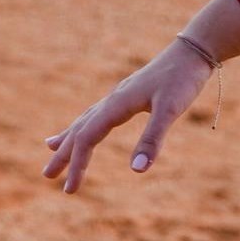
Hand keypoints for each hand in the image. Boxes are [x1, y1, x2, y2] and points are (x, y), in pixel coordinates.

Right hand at [41, 39, 215, 193]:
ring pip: (86, 119)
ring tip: (50, 146)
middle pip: (80, 129)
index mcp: (117, 104)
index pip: (87, 138)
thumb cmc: (182, 78)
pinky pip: (99, 113)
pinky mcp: (129, 94)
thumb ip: (152, 139)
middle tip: (46, 175)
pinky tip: (89, 124)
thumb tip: (137, 170)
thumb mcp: (170, 110)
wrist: (193, 50)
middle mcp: (112, 99)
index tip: (69, 190)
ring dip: (69, 136)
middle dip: (63, 153)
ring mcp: (120, 95)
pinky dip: (86, 123)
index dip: (77, 164)